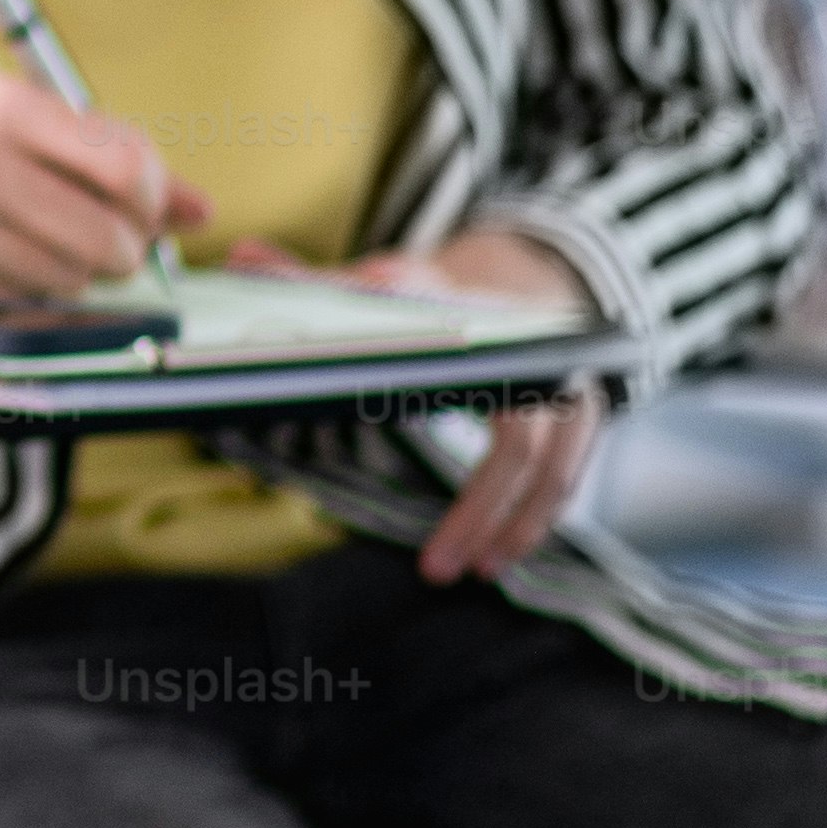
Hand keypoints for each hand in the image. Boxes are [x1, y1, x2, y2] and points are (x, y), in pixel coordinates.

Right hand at [0, 77, 203, 316]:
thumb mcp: (2, 129)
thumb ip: (104, 158)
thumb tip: (200, 211)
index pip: (128, 163)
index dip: (150, 197)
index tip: (137, 208)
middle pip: (115, 234)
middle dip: (121, 251)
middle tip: (94, 245)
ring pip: (81, 282)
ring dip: (75, 281)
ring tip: (26, 255)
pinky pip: (41, 319)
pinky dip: (38, 309)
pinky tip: (0, 282)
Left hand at [208, 230, 596, 578]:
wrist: (518, 280)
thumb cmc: (436, 293)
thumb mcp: (379, 282)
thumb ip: (313, 280)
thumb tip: (241, 257)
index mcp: (475, 318)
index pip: (466, 386)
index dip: (438, 426)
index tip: (416, 466)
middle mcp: (533, 354)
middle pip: (519, 445)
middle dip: (480, 509)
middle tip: (436, 567)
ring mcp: (569, 386)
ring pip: (555, 470)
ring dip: (516, 525)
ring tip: (474, 570)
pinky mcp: (585, 416)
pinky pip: (567, 476)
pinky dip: (537, 518)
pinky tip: (500, 553)